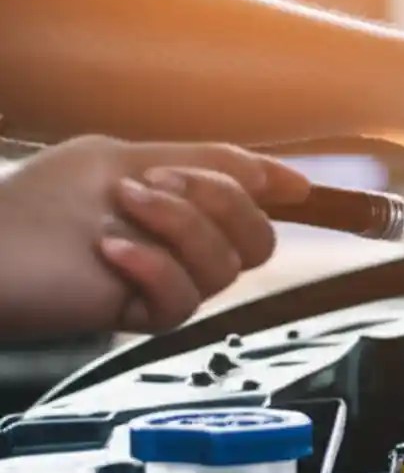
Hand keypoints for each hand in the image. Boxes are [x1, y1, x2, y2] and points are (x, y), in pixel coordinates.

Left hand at [0, 135, 308, 337]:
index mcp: (182, 203)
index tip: (294, 186)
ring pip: (226, 266)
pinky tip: (111, 252)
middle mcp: (183, 244)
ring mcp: (168, 280)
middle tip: (158, 182)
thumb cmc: (40, 203)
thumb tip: (275, 172)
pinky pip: (186, 299)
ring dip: (177, 225)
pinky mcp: (147, 313)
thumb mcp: (126, 159)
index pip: (250, 197)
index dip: (276, 188)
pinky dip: (152, 268)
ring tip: (123, 208)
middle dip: (219, 201)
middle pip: (258, 239)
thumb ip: (202, 161)